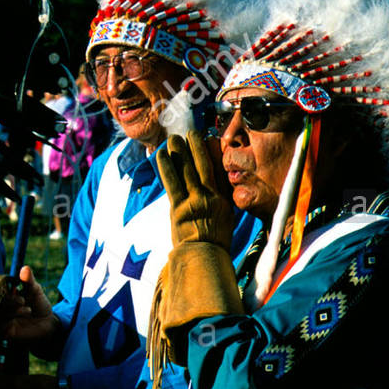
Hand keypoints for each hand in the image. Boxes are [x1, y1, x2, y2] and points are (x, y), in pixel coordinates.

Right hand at [1, 265, 62, 344]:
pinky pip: (0, 328)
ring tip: (27, 310)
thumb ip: (29, 280)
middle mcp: (3, 308)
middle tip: (23, 301)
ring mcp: (4, 320)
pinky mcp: (6, 332)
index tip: (18, 291)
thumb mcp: (35, 290)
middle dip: (10, 301)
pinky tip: (20, 320)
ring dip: (12, 312)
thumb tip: (25, 268)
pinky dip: (8, 324)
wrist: (48, 323)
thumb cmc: (40, 304)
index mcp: (7, 296)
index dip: (6, 291)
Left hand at [155, 131, 232, 247]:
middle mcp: (209, 196)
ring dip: (179, 152)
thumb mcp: (226, 216)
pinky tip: (161, 155)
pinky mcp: (178, 207)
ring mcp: (193, 201)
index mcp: (222, 198)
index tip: (209, 138)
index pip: (218, 169)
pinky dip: (166, 167)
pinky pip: (171, 182)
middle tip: (191, 132)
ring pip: (186, 170)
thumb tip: (219, 179)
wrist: (202, 257)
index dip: (212, 152)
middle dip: (196, 146)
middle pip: (202, 165)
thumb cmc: (214, 239)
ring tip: (174, 138)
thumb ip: (222, 197)